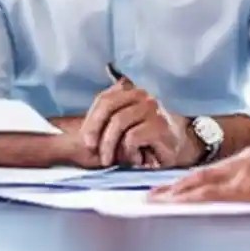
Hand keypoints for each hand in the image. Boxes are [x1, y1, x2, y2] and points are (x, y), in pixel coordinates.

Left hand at [79, 82, 197, 167]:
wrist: (183, 146)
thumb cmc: (148, 138)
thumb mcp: (124, 125)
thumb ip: (104, 119)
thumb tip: (66, 126)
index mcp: (131, 90)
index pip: (104, 99)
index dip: (91, 120)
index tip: (86, 141)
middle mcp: (142, 94)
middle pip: (109, 108)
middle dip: (96, 131)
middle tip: (94, 152)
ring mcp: (152, 108)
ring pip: (119, 123)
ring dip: (110, 146)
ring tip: (112, 160)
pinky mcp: (160, 125)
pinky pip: (133, 137)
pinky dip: (130, 151)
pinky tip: (137, 158)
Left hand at [148, 147, 249, 211]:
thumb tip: (246, 194)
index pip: (212, 171)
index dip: (188, 180)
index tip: (168, 189)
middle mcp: (245, 162)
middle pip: (201, 176)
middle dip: (174, 187)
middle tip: (151, 196)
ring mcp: (249, 174)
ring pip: (204, 184)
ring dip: (178, 193)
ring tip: (157, 201)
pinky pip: (219, 193)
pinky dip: (197, 198)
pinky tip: (184, 203)